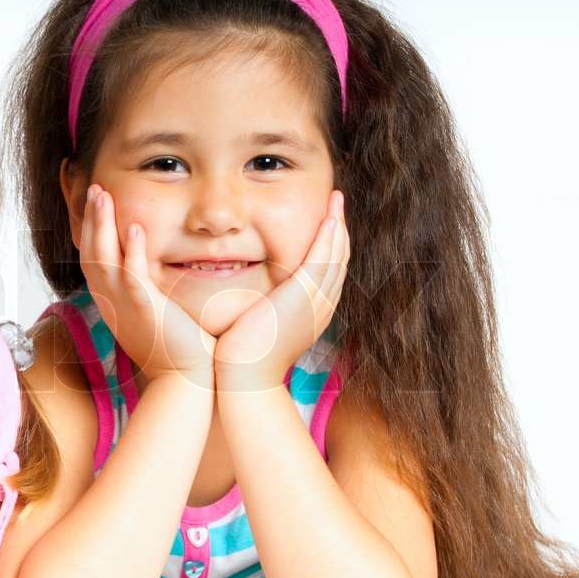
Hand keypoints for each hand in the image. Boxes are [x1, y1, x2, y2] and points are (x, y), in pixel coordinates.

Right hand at [79, 184, 214, 385]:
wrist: (185, 382)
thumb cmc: (178, 352)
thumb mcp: (154, 317)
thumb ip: (148, 294)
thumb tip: (152, 278)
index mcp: (112, 303)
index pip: (93, 259)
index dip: (91, 230)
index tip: (96, 205)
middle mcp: (111, 303)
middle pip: (90, 252)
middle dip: (91, 218)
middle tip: (93, 188)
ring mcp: (125, 307)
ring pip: (103, 258)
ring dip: (103, 224)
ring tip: (103, 195)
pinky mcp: (146, 310)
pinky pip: (133, 275)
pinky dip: (131, 250)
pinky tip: (134, 226)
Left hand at [214, 190, 349, 391]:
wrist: (243, 377)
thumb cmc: (240, 360)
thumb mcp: (256, 330)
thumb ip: (258, 312)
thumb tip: (248, 303)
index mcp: (310, 314)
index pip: (325, 273)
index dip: (328, 246)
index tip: (324, 224)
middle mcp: (320, 307)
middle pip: (338, 260)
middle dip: (338, 230)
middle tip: (336, 203)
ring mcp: (316, 301)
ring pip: (335, 255)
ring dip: (337, 224)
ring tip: (336, 199)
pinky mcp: (305, 295)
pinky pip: (323, 257)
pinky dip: (329, 235)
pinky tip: (330, 216)